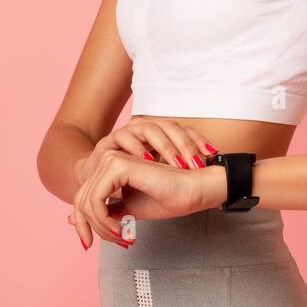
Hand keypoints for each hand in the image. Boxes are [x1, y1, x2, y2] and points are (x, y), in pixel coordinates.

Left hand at [69, 149, 221, 248]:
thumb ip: (104, 212)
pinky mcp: (117, 166)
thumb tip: (72, 220)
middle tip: (120, 241)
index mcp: (108, 170)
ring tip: (124, 237)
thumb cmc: (167, 198)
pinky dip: (104, 220)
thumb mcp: (127, 210)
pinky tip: (122, 229)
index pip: (82, 199)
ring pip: (86, 203)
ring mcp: (111, 160)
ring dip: (102, 227)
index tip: (93, 243)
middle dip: (95, 229)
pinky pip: (96, 200)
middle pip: (81, 202)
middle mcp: (107, 161)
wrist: (192, 191)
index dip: (84, 225)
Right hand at [77, 118, 217, 184]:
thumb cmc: (129, 180)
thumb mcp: (158, 177)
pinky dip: (138, 149)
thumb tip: (210, 174)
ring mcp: (128, 132)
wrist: (93, 178)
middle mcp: (144, 129)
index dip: (199, 140)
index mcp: (159, 134)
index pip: (184, 129)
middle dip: (186, 145)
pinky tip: (149, 162)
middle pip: (171, 127)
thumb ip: (178, 173)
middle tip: (197, 164)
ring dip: (166, 147)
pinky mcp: (109, 140)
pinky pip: (124, 137)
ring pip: (150, 128)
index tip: (213, 154)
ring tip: (179, 165)